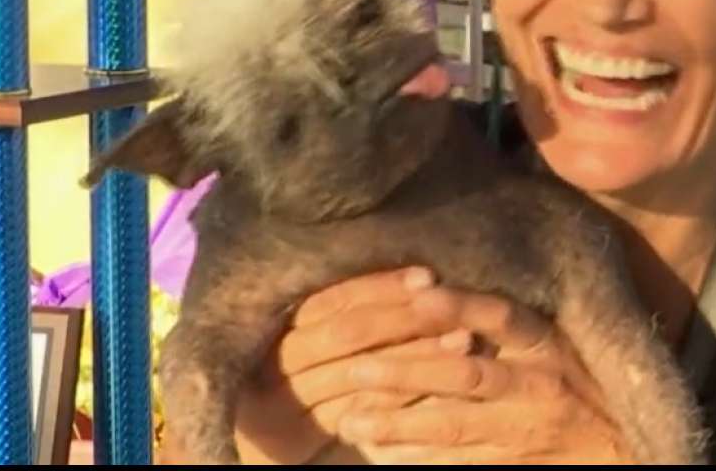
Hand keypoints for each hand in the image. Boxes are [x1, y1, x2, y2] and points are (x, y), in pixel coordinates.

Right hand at [231, 266, 463, 463]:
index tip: (426, 276)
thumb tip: (416, 278)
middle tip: (452, 305)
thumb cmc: (295, 378)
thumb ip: (346, 314)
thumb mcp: (310, 341)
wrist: (251, 439)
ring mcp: (286, 403)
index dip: (380, 286)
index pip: (334, 300)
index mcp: (279, 328)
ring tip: (464, 340)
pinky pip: (361, 416)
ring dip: (415, 357)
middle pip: (346, 334)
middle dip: (402, 318)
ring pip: (359, 376)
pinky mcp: (297, 438)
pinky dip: (404, 401)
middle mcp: (277, 362)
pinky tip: (445, 388)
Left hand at [332, 286, 633, 463]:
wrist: (623, 450)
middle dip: (405, 372)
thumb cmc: (581, 386)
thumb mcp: (558, 344)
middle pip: (465, 374)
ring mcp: (526, 430)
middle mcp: (538, 384)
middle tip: (355, 370)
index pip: (502, 316)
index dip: (459, 304)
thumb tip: (428, 292)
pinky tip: (378, 451)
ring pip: (451, 426)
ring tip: (350, 420)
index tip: (416, 293)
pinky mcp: (513, 466)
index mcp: (547, 343)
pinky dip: (413, 458)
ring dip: (396, 424)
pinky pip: (455, 464)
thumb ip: (508, 325)